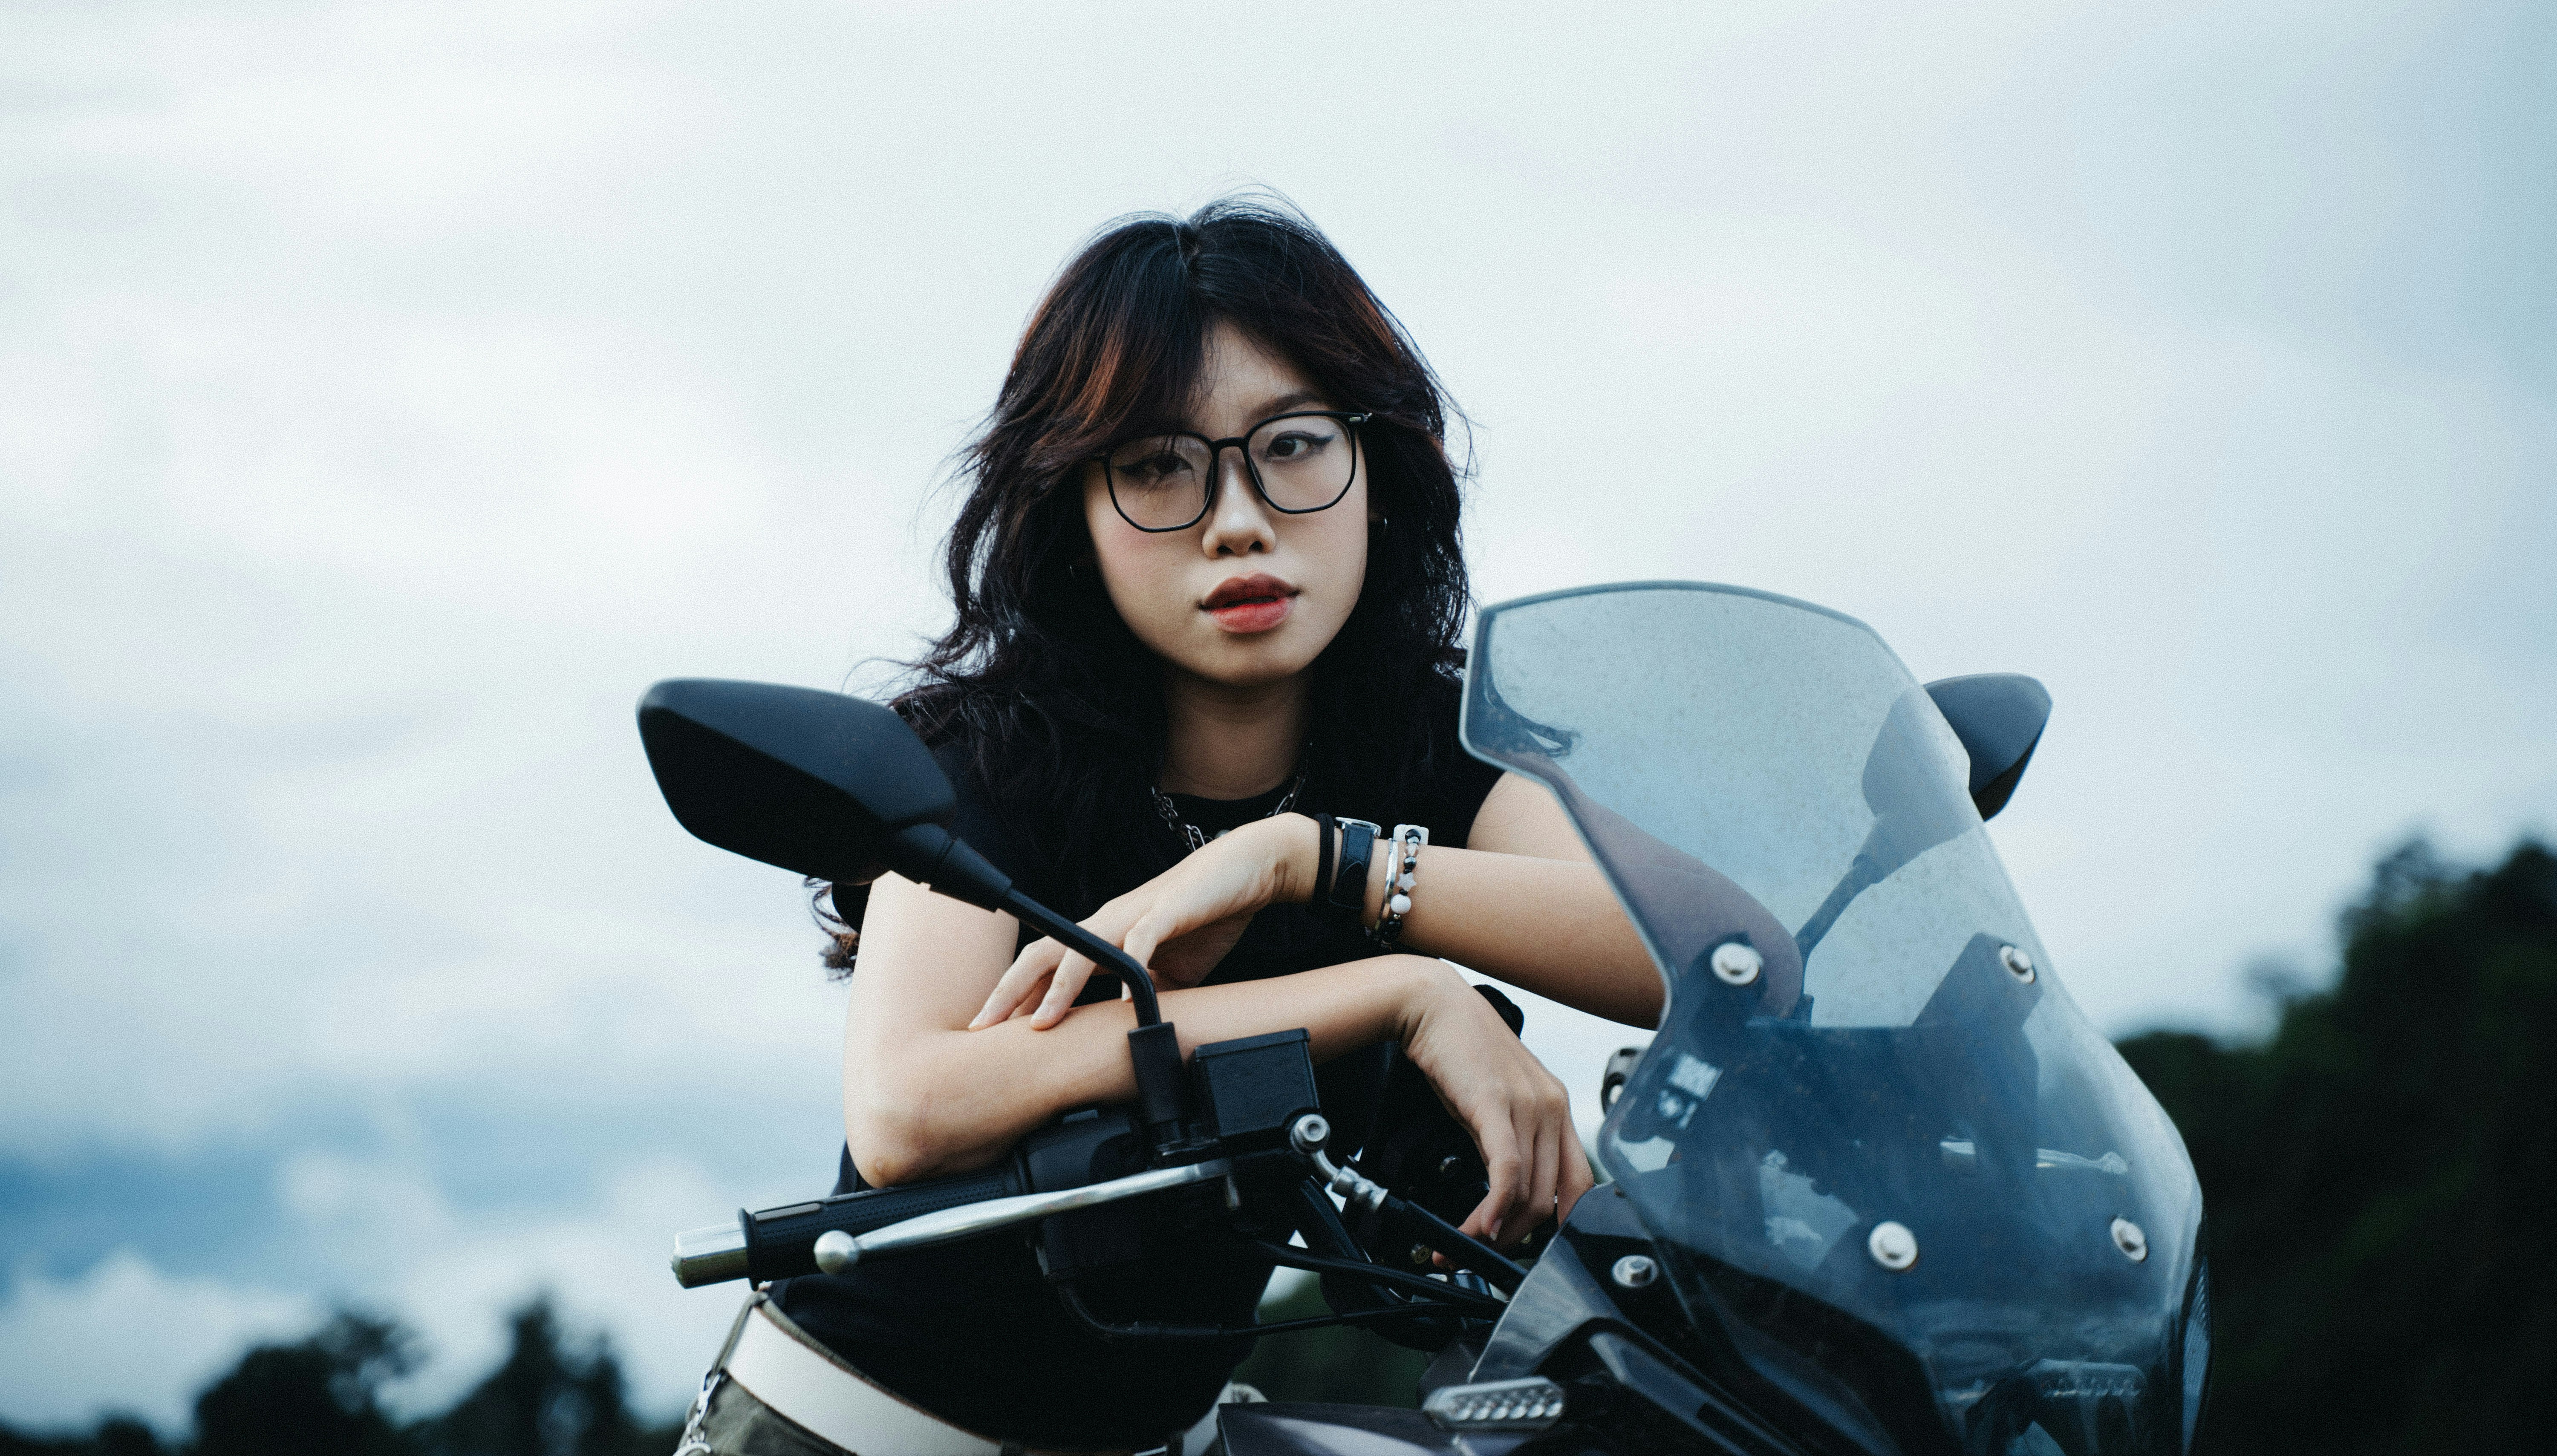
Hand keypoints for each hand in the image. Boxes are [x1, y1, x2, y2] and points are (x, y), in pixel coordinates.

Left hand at [968, 814, 1322, 1029]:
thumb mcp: (1169, 971)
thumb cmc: (1204, 917)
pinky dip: (1132, 968)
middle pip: (1043, 955)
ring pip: (1083, 948)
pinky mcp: (1167, 911)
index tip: (989, 1035)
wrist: (1245, 871)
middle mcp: (1106, 924)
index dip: (1014, 999)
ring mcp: (1133, 916)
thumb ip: (1144, 997)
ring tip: (1041, 1021)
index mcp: (1102, 938)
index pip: (1045, 969)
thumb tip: (1131, 1032)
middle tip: (982, 1028)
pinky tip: (1127, 998)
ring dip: (1058, 986)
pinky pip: (1143, 940)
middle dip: (1009, 992)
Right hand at [1393, 959, 1595, 1246]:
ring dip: (1495, 1229)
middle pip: (1551, 1196)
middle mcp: (1551, 1106)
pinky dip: (1493, 1208)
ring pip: (1527, 1190)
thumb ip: (1510, 1140)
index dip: (1563, 1222)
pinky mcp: (1495, 1104)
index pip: (1579, 1182)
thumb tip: (1506, 1191)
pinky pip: (1506, 1170)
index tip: (1534, 1244)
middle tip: (1486, 1251)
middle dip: (1518, 1236)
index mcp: (1557, 1107)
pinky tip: (1477, 1227)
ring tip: (1465, 1244)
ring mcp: (1527, 1105)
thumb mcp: (1496, 1100)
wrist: (1433, 1006)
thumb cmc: (1462, 1052)